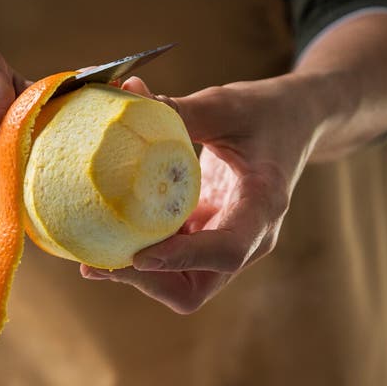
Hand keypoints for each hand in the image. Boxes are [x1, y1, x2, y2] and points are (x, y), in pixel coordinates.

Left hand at [81, 75, 316, 312]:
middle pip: (196, 287)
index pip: (228, 251)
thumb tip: (128, 98)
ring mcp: (228, 246)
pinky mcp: (209, 241)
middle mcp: (249, 239)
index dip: (182, 258)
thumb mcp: (228, 104)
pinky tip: (107, 240)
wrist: (294, 124)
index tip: (140, 254)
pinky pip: (172, 265)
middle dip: (147, 281)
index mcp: (263, 206)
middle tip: (100, 264)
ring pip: (180, 285)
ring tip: (92, 259)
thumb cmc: (266, 111)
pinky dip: (141, 258)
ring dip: (138, 275)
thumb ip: (182, 110)